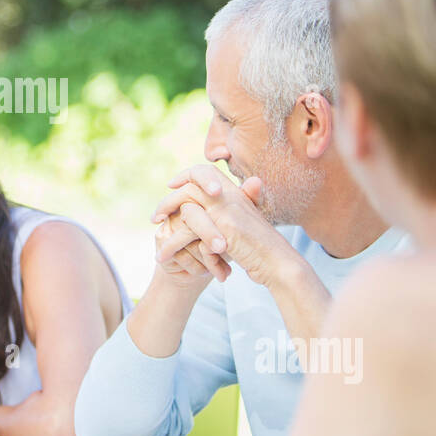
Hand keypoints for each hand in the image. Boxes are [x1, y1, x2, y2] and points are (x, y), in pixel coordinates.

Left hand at [152, 166, 289, 288]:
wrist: (279, 264)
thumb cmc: (261, 248)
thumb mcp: (241, 225)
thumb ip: (224, 213)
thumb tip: (201, 209)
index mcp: (235, 192)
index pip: (205, 171)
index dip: (186, 176)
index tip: (171, 185)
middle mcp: (231, 196)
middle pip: (190, 185)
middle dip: (168, 201)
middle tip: (156, 217)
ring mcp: (228, 210)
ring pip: (186, 205)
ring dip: (167, 222)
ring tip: (156, 238)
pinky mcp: (224, 229)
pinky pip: (188, 229)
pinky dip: (173, 242)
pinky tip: (164, 255)